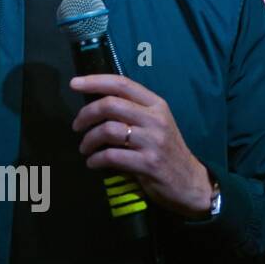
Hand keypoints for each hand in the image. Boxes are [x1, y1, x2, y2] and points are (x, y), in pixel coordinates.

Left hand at [70, 73, 212, 217]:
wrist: (190, 182)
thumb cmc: (166, 151)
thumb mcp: (155, 125)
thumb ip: (132, 112)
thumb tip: (96, 104)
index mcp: (156, 105)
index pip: (122, 84)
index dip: (95, 81)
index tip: (74, 83)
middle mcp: (156, 119)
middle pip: (110, 104)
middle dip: (86, 114)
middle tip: (76, 126)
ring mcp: (153, 141)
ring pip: (108, 130)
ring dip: (88, 140)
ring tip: (85, 148)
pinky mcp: (148, 163)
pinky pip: (111, 156)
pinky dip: (95, 160)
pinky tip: (93, 163)